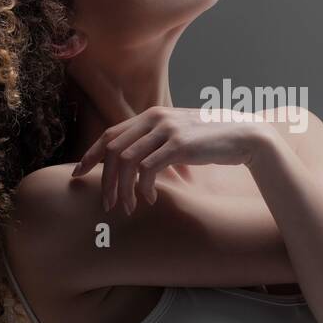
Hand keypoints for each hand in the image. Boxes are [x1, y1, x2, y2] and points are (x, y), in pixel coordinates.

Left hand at [70, 106, 269, 214]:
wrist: (244, 136)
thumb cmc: (210, 140)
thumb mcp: (178, 135)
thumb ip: (156, 141)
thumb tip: (133, 163)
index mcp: (151, 115)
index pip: (109, 135)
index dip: (91, 156)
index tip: (78, 174)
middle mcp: (154, 118)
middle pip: (112, 149)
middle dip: (104, 180)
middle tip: (105, 203)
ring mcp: (166, 130)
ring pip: (126, 161)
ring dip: (122, 189)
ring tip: (126, 207)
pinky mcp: (178, 145)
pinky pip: (148, 169)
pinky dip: (143, 188)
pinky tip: (151, 200)